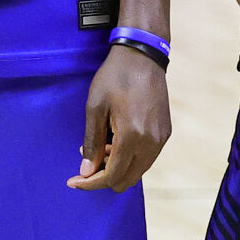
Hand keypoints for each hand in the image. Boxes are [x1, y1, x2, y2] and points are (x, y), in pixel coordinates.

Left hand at [70, 47, 170, 191]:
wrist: (143, 56)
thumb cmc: (114, 77)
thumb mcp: (95, 108)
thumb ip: (92, 143)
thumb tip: (87, 171)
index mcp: (132, 136)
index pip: (111, 175)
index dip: (90, 183)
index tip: (73, 181)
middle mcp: (151, 142)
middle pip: (127, 179)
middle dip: (103, 178)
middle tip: (86, 163)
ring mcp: (161, 138)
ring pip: (138, 171)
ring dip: (118, 168)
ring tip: (102, 148)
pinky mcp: (165, 132)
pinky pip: (147, 158)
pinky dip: (130, 159)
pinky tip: (117, 142)